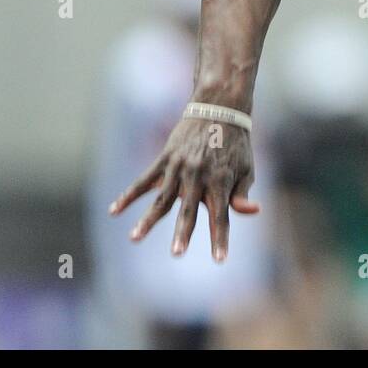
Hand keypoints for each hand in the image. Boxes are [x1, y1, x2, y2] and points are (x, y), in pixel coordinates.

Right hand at [109, 114, 258, 261]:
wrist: (220, 107)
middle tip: (176, 253)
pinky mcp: (165, 158)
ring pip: (161, 198)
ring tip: (135, 237)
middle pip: (189, 210)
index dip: (220, 239)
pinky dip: (129, 195)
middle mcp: (198, 175)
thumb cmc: (236, 144)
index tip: (220, 259)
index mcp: (220, 181)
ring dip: (148, 219)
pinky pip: (144, 179)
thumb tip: (252, 211)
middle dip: (183, 232)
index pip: (221, 216)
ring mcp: (179, 166)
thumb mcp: (246, 168)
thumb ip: (242, 193)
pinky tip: (115, 210)